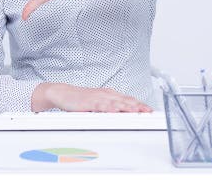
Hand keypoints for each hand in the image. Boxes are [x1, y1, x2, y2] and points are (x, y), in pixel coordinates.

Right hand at [32, 82, 151, 112]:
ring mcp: (98, 97)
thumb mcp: (97, 103)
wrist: (62, 93)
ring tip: (139, 111)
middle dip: (139, 106)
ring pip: (117, 102)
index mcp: (109, 95)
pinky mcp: (90, 102)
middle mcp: (106, 94)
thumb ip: (109, 108)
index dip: (140, 104)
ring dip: (129, 107)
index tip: (150, 110)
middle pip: (126, 100)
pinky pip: (102, 106)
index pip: (128, 99)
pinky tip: (117, 111)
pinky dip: (111, 108)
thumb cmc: (79, 100)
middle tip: (149, 112)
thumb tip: (121, 117)